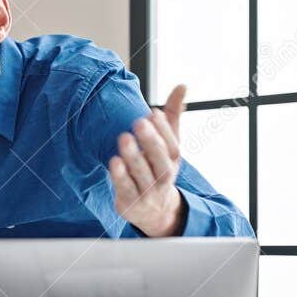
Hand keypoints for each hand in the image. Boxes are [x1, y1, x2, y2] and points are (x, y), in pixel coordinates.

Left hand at [108, 84, 188, 236]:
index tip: (153, 112)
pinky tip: (113, 161)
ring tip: (124, 137)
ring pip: (143, 175)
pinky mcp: (130, 202)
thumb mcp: (168, 144)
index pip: (172, 146)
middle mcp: (163, 177)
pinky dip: (120, 177)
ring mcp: (148, 192)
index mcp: (173, 161)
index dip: (165, 129)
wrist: (155, 211)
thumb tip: (182, 86)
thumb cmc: (159, 168)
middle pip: (160, 160)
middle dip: (151, 141)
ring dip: (134, 156)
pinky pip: (126, 189)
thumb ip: (173, 115)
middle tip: (139, 121)